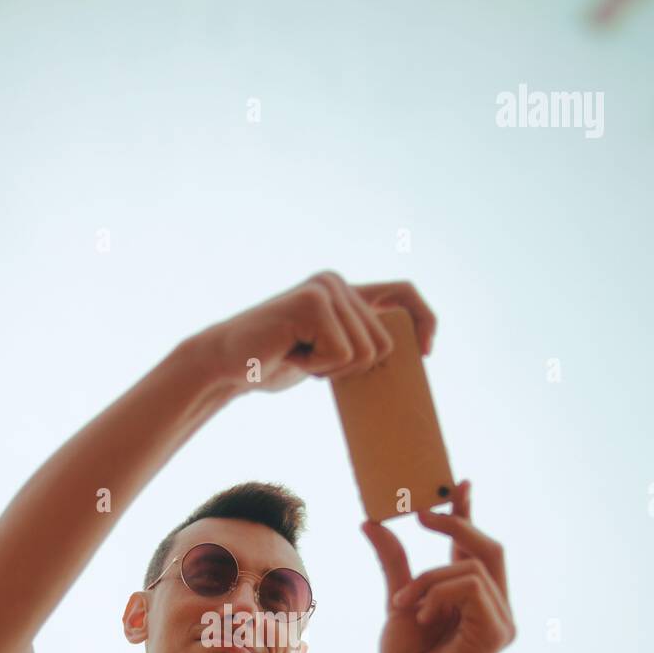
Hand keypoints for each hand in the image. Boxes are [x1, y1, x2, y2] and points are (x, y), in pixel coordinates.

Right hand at [200, 270, 436, 394]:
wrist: (226, 364)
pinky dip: (317, 367)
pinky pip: (341, 354)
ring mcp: (325, 289)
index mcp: (345, 291)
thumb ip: (358, 343)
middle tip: (312, 361)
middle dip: (352, 369)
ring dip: (331, 369)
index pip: (404, 293)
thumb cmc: (274, 362)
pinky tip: (291, 353)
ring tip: (299, 355)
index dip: (425, 320)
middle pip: (385, 342)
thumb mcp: (326, 353)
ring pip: (365, 352)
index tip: (427, 353)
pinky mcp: (312, 302)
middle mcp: (337, 282)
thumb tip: (411, 358)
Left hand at [361, 481, 515, 652]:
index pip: (476, 546)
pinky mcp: (497, 632)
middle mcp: (494, 606)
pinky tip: (421, 615)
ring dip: (429, 577)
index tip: (459, 483)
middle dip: (455, 524)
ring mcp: (500, 620)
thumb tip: (372, 522)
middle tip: (420, 515)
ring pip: (472, 566)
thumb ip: (394, 562)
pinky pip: (470, 587)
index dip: (469, 512)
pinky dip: (438, 593)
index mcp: (473, 598)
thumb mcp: (397, 601)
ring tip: (403, 602)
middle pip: (488, 546)